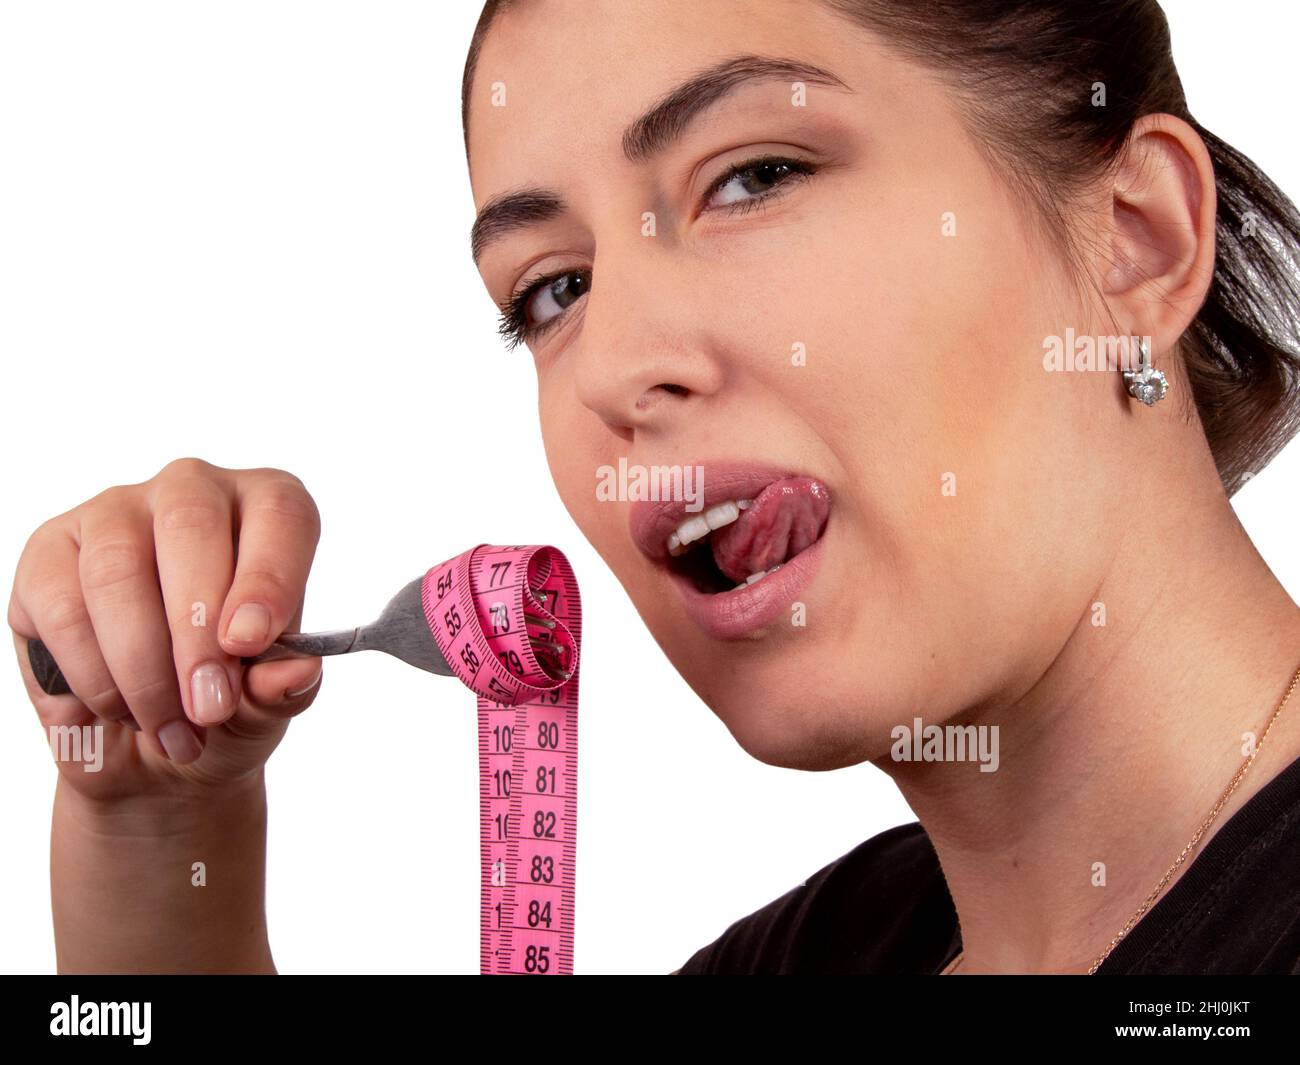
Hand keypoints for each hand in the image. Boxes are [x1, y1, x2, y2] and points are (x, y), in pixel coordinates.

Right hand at [9, 456, 325, 800]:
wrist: (149, 742)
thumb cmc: (224, 699)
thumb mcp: (267, 703)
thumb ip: (283, 688)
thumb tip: (297, 672)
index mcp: (267, 510)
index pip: (280, 512)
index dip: (268, 575)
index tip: (250, 642)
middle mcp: (192, 491)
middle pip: (190, 526)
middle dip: (197, 631)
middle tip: (208, 706)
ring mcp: (114, 512)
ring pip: (118, 569)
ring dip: (143, 665)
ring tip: (168, 727)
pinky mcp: (48, 550)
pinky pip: (62, 604)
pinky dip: (90, 673)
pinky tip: (116, 709)